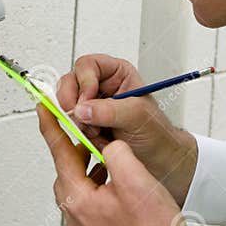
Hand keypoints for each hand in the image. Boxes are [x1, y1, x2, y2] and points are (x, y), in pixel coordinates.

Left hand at [38, 105, 204, 225]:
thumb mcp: (134, 177)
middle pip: (68, 172)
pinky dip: (99, 186)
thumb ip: (114, 150)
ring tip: (109, 157)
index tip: (44, 109)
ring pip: (80, 188)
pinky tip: (116, 184)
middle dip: (77, 149)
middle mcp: (77, 218)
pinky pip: (91, 204)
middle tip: (87, 131)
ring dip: (91, 169)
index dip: (52, 126)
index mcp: (79, 200)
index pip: (60, 153)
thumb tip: (106, 145)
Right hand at [57, 55, 197, 204]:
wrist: (158, 160)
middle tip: (84, 120)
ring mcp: (91, 106)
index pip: (88, 65)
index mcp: (116, 74)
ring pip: (67, 106)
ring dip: (79, 122)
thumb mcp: (137, 116)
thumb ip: (110, 110)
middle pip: (70, 83)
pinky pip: (70, 125)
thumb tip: (82, 108)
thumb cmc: (156, 132)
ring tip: (99, 133)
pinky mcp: (85, 125)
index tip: (86, 100)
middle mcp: (101, 86)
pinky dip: (80, 135)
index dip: (83, 81)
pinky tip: (98, 140)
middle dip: (75, 103)